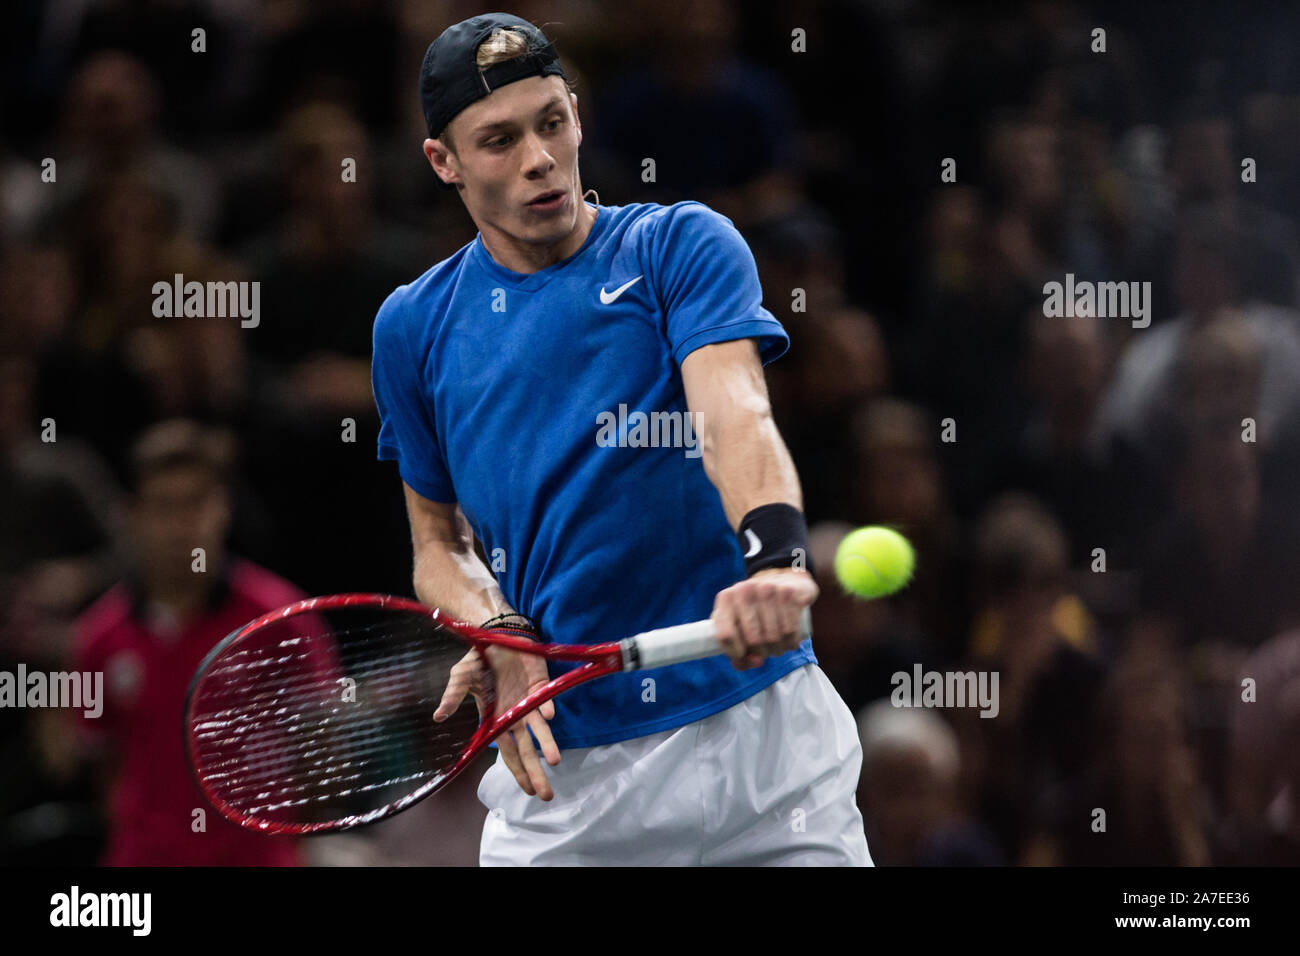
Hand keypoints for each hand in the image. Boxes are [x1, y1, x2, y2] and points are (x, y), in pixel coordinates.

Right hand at [433, 643, 560, 799]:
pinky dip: (545, 708)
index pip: (509, 753)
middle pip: (527, 749)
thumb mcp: (461, 677)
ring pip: (540, 729)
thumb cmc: (479, 660)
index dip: (518, 771)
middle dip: (536, 771)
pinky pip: (544, 699)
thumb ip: (452, 696)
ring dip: (547, 744)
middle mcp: (516, 715)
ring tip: (555, 762)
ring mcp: (530, 701)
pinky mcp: (541, 684)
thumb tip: (438, 716)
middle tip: (546, 794)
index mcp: (497, 720)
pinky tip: (547, 716)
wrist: (497, 634)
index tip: (527, 791)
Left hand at [711, 568, 817, 669]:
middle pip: (753, 640)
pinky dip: (791, 643)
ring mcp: (768, 590)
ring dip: (777, 650)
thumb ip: (738, 651)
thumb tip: (755, 662)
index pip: (726, 635)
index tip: (743, 656)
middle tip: (765, 651)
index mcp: (726, 598)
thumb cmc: (756, 610)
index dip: (735, 653)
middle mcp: (745, 591)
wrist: (783, 580)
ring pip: (773, 638)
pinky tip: (789, 642)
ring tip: (777, 646)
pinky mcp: (788, 593)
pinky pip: (790, 631)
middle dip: (761, 653)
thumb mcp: (739, 623)